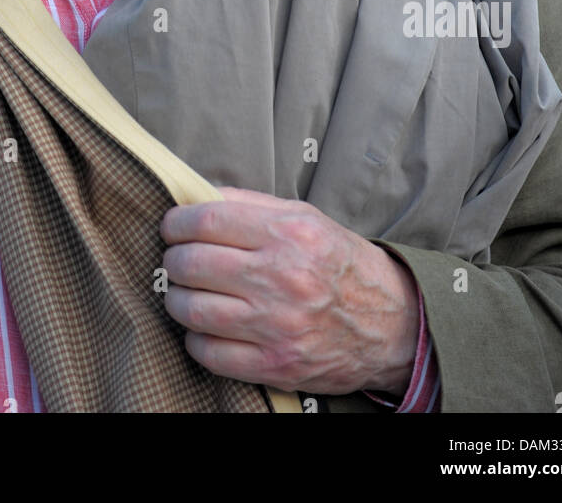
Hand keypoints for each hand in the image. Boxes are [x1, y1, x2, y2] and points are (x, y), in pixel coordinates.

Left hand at [159, 186, 419, 396]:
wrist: (390, 324)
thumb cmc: (340, 263)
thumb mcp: (305, 218)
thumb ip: (251, 205)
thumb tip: (196, 197)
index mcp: (289, 233)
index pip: (209, 220)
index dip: (177, 222)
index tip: (172, 227)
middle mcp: (283, 277)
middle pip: (193, 264)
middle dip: (173, 260)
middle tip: (176, 259)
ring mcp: (278, 325)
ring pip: (193, 309)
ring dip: (177, 299)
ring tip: (185, 291)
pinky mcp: (275, 364)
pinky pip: (208, 353)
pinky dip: (195, 339)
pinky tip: (205, 327)